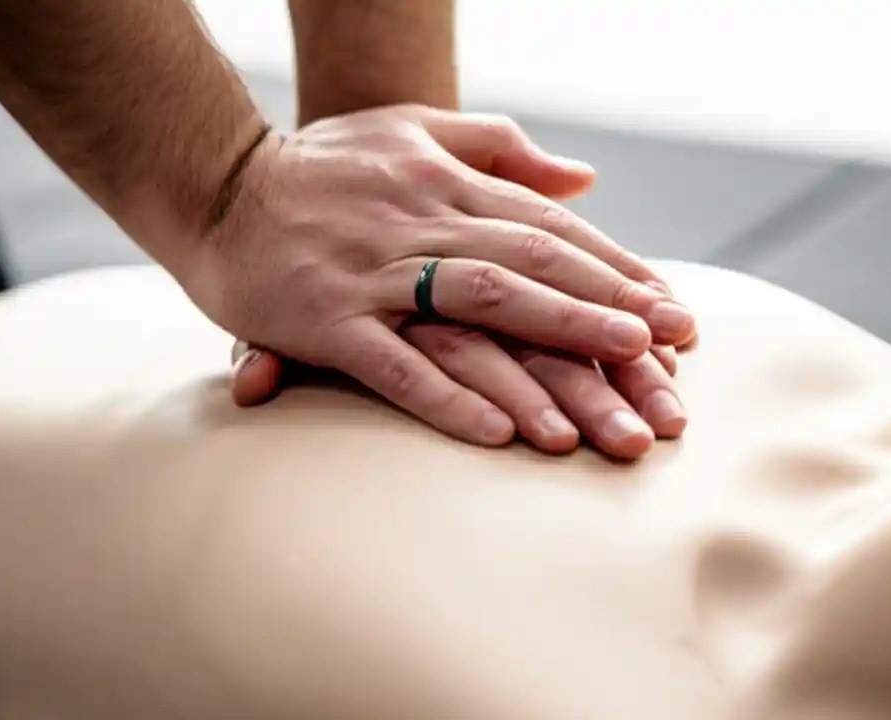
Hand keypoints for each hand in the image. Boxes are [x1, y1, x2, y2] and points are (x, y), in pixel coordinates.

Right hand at [175, 104, 693, 445]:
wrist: (217, 183)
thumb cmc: (324, 163)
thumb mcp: (413, 130)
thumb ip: (499, 148)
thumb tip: (584, 177)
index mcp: (447, 182)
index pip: (550, 227)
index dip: (616, 269)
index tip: (673, 313)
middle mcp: (420, 223)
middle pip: (532, 267)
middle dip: (607, 311)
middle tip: (670, 355)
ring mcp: (372, 273)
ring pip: (479, 308)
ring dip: (550, 348)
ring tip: (611, 394)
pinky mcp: (324, 318)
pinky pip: (392, 364)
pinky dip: (446, 397)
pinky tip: (496, 434)